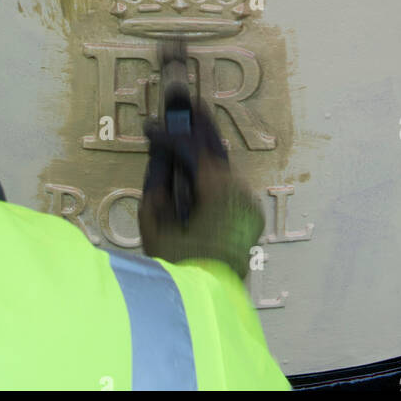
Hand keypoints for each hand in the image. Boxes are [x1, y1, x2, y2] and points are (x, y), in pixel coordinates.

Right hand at [139, 100, 264, 279]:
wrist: (203, 302)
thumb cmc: (177, 266)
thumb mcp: (155, 222)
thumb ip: (158, 181)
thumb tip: (161, 155)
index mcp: (217, 193)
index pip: (192, 150)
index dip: (169, 136)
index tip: (151, 128)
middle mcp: (238, 193)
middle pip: (216, 148)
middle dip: (199, 121)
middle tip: (185, 97)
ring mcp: (247, 204)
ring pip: (223, 165)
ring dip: (206, 145)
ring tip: (191, 118)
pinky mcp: (248, 216)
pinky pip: (227, 183)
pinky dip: (211, 169)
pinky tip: (199, 157)